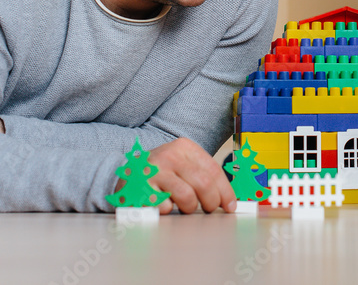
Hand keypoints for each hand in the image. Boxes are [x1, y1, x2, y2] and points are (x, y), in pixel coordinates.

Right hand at [115, 137, 234, 214]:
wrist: (128, 173)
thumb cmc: (162, 172)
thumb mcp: (182, 164)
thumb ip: (203, 176)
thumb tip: (229, 200)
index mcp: (185, 147)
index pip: (213, 170)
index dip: (225, 191)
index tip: (230, 206)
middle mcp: (170, 155)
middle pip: (203, 184)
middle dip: (210, 202)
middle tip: (207, 209)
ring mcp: (154, 170)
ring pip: (186, 196)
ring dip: (189, 208)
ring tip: (184, 207)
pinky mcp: (141, 188)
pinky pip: (164, 206)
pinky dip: (169, 210)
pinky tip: (165, 205)